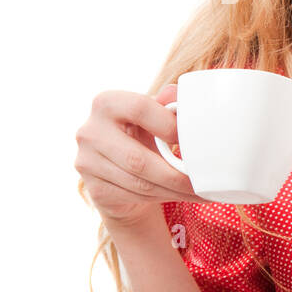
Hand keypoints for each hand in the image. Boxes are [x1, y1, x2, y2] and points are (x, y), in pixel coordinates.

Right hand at [74, 84, 205, 226]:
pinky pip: (135, 197)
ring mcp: (87, 162)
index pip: (139, 108)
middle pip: (138, 159)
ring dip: (175, 191)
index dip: (169, 125)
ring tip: (200, 191)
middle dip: (176, 175)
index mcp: (107, 103)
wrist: (117, 171)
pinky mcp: (94, 189)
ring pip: (139, 183)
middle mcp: (90, 131)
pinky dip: (164, 197)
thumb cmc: (142, 136)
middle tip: (204, 181)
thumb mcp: (153, 118)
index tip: (194, 140)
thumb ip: (166, 105)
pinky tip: (182, 196)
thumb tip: (180, 94)